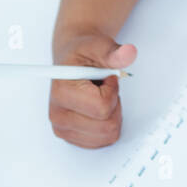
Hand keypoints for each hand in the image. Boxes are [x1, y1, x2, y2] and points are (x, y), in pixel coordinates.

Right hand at [49, 31, 136, 147]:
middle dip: (114, 104)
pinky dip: (107, 124)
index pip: (103, 107)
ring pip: (108, 135)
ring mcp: (63, 129)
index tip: (107, 78)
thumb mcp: (99, 46)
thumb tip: (128, 53)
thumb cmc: (82, 54)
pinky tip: (97, 108)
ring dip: (112, 115)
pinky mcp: (71, 137)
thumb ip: (114, 53)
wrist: (71, 60)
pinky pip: (103, 140)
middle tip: (104, 88)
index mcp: (62, 93)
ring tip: (99, 96)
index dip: (112, 91)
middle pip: (107, 125)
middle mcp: (58, 115)